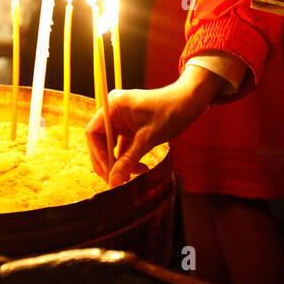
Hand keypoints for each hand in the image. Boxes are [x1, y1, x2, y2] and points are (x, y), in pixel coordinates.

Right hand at [86, 63, 222, 186]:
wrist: (189, 102)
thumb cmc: (170, 113)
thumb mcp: (148, 139)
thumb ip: (128, 160)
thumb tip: (113, 182)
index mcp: (113, 106)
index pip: (93, 133)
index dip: (99, 154)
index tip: (110, 172)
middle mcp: (114, 111)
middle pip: (100, 141)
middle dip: (108, 162)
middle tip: (116, 180)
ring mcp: (122, 118)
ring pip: (111, 145)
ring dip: (120, 162)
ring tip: (130, 177)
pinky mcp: (131, 126)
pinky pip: (123, 145)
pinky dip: (129, 157)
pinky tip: (140, 168)